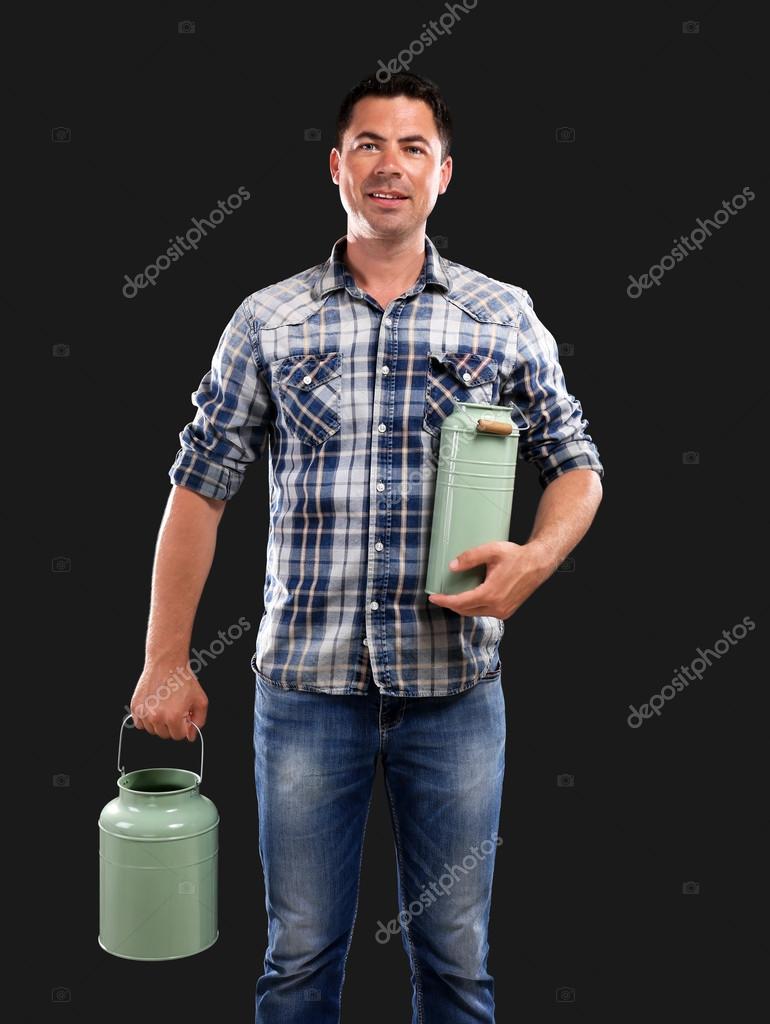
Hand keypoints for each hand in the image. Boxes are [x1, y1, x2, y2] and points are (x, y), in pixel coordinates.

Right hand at [130, 660, 208, 740]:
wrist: (166, 663)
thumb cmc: (183, 679)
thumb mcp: (200, 700)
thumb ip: (198, 721)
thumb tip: (191, 736)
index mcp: (173, 717)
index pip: (178, 736)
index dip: (183, 727)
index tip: (183, 717)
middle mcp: (156, 717)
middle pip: (164, 734)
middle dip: (171, 725)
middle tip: (174, 710)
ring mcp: (144, 712)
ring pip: (151, 730)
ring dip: (158, 723)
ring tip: (164, 706)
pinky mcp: (135, 707)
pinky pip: (139, 723)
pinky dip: (146, 719)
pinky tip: (154, 707)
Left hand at [427, 540, 552, 617]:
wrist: (538, 564)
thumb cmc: (517, 556)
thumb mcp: (491, 551)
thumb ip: (470, 558)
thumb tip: (452, 566)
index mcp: (491, 594)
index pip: (460, 602)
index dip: (444, 601)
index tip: (433, 598)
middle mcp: (497, 607)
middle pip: (465, 610)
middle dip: (450, 604)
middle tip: (440, 596)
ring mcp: (503, 611)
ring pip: (475, 613)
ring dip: (462, 606)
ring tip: (453, 596)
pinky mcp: (507, 612)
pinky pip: (484, 612)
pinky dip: (474, 607)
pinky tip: (470, 597)